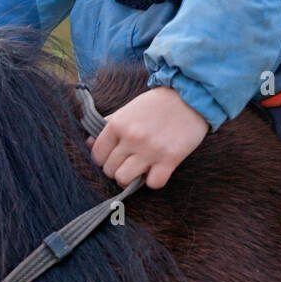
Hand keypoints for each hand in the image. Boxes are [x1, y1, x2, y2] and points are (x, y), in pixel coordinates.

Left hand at [86, 85, 209, 189]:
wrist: (192, 98)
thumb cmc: (158, 103)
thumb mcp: (130, 108)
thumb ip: (110, 124)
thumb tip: (88, 142)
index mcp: (118, 124)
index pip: (97, 154)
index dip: (103, 158)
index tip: (113, 156)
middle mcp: (131, 138)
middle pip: (109, 169)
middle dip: (116, 168)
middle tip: (128, 162)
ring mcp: (150, 150)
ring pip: (124, 179)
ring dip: (130, 178)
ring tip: (139, 169)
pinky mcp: (169, 160)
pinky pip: (152, 184)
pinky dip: (154, 180)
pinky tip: (157, 170)